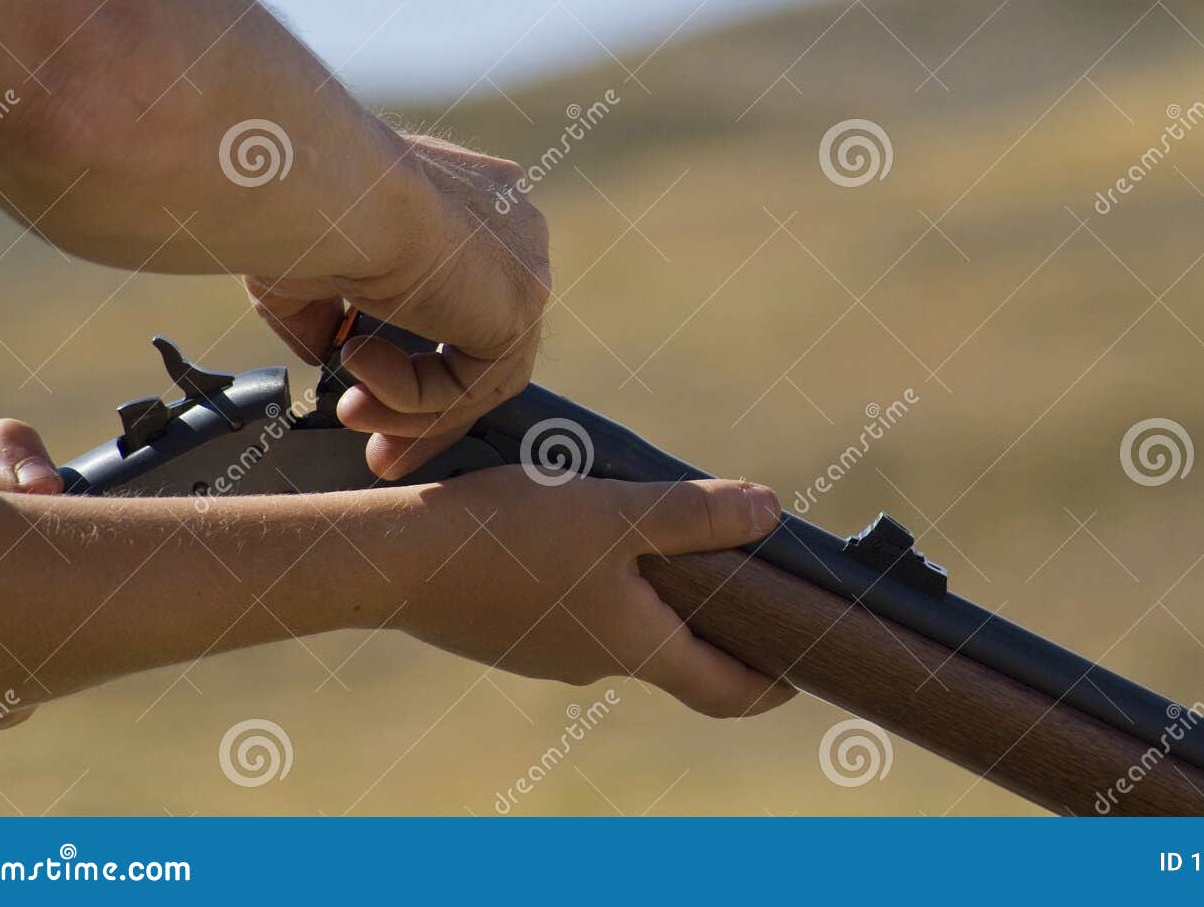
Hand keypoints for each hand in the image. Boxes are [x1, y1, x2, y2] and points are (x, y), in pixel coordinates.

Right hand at [248, 133, 550, 478]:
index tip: (372, 394)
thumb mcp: (305, 264)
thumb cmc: (300, 203)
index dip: (424, 354)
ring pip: (476, 372)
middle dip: (428, 410)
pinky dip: (410, 395)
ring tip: (348, 411)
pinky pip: (468, 384)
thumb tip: (323, 352)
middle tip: (380, 456)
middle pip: (483, 343)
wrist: (323, 185)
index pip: (466, 293)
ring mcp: (524, 265)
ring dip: (408, 409)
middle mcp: (509, 224)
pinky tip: (358, 362)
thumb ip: (324, 306)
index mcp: (467, 197)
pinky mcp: (520, 307)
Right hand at [404, 469, 795, 717]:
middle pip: (678, 654)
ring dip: (655, 595)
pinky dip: (603, 584)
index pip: (728, 691)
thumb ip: (695, 514)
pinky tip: (585, 534)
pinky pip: (576, 611)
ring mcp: (550, 650)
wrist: (397, 560)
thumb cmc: (511, 537)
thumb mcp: (617, 512)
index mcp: (636, 647)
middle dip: (717, 623)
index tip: (806, 664)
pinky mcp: (512, 629)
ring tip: (663, 535)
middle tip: (744, 577)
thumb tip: (769, 513)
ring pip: (624, 628)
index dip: (775, 682)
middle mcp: (597, 662)